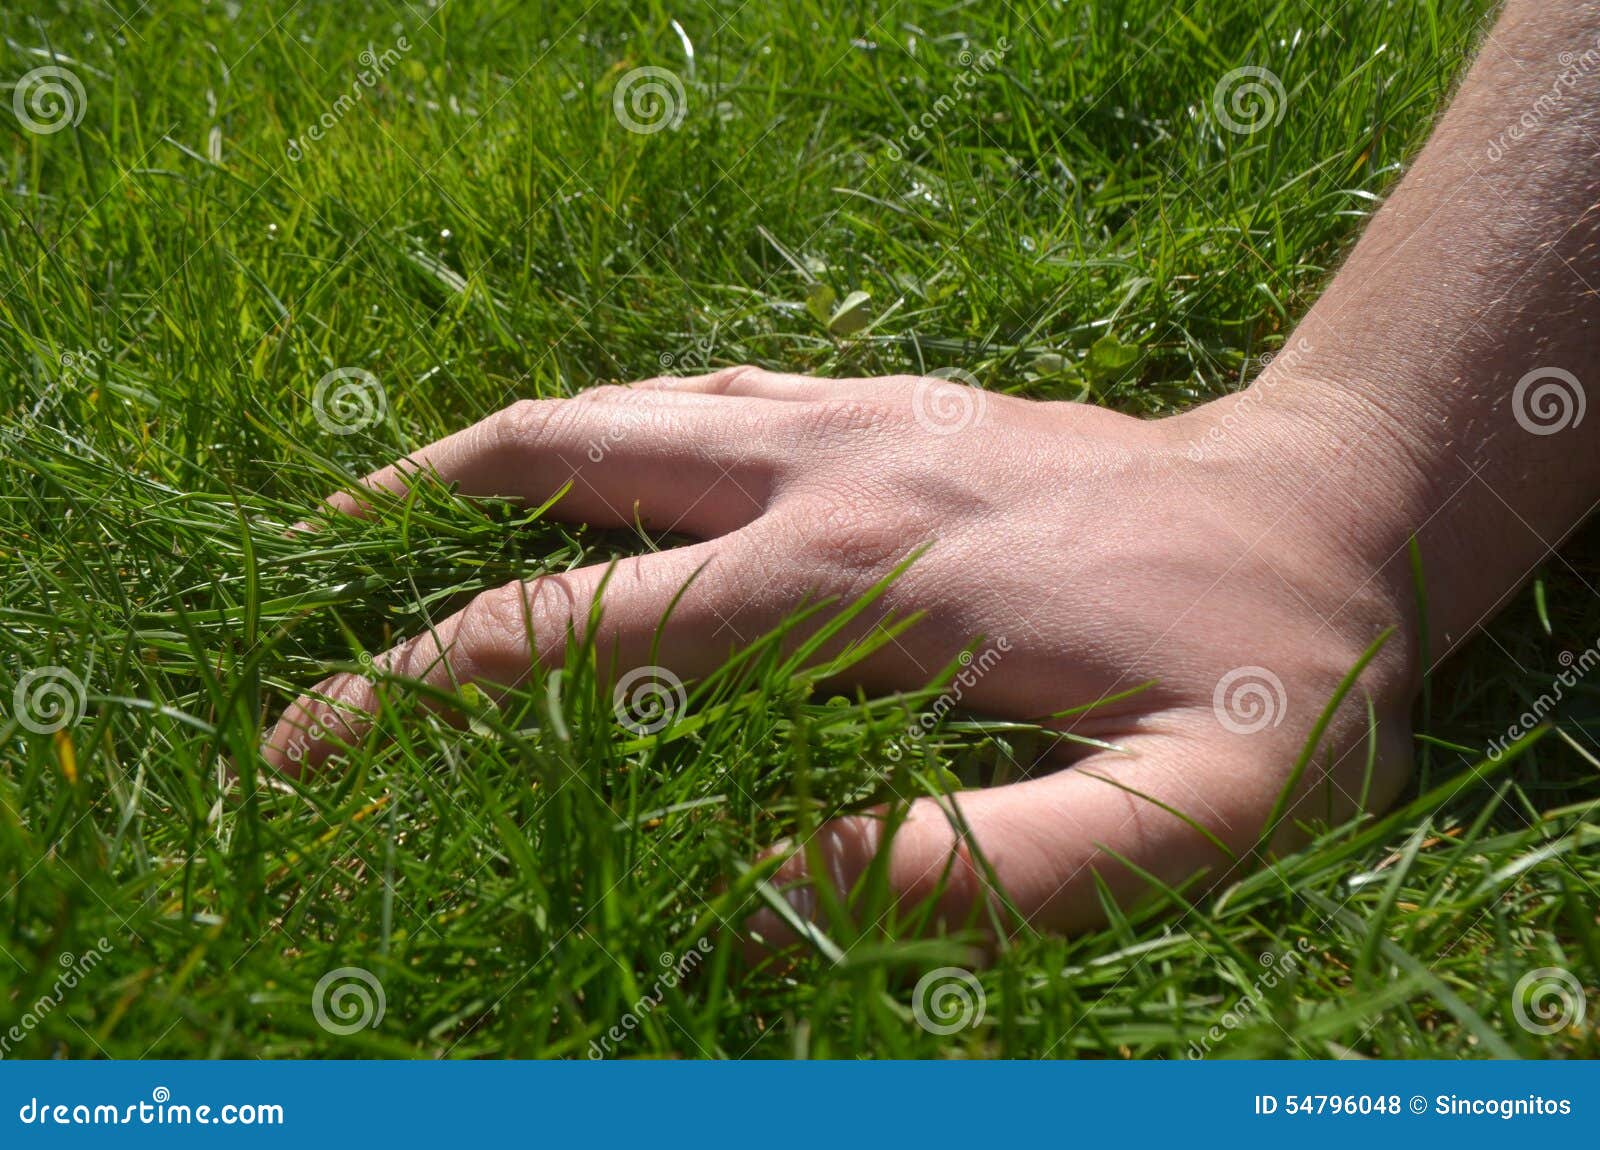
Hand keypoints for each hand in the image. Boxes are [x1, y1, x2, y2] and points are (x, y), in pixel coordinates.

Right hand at [263, 365, 1418, 940]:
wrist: (1334, 501)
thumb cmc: (1274, 669)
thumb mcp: (1194, 813)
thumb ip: (1001, 874)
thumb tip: (772, 909)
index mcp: (855, 580)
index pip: (583, 635)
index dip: (428, 695)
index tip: (312, 755)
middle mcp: (825, 471)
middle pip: (561, 474)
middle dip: (407, 547)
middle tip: (297, 600)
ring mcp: (854, 417)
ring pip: (621, 410)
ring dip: (487, 457)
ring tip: (381, 510)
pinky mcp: (891, 402)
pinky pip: (706, 398)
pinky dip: (608, 429)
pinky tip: (578, 465)